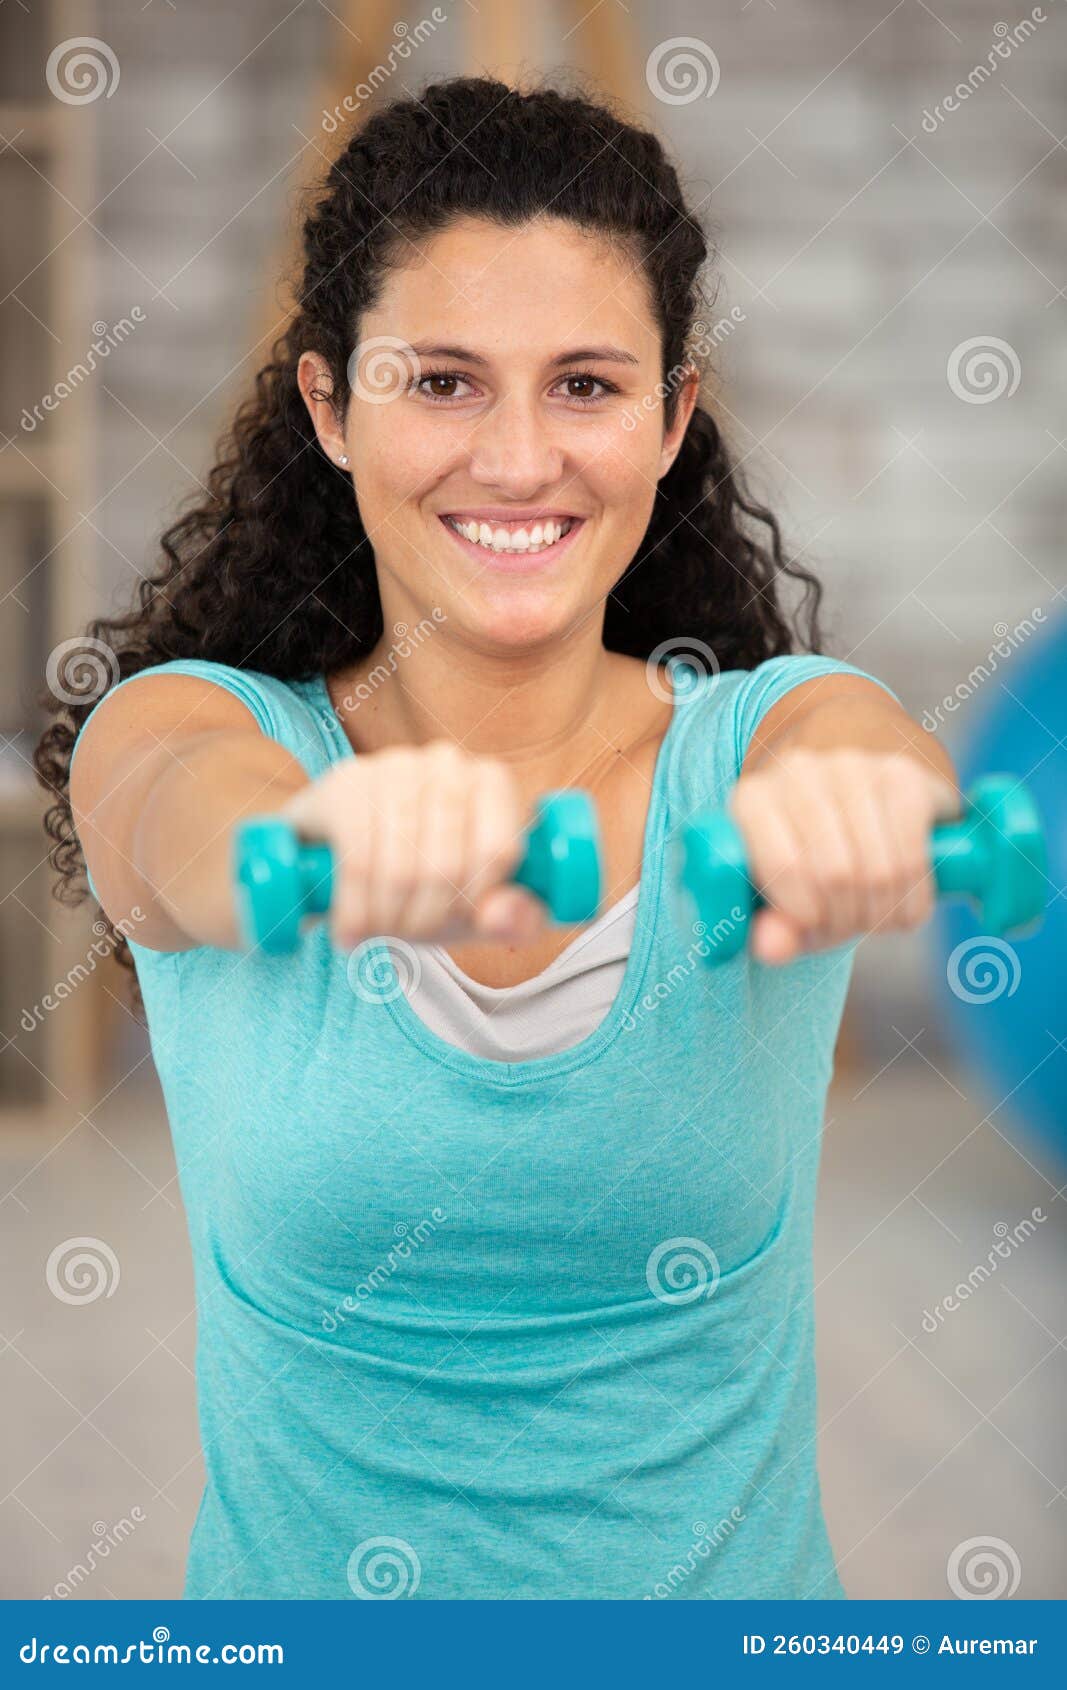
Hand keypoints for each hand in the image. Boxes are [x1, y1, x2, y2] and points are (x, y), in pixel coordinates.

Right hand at [279, 740, 547, 949]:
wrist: (336, 856)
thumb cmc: (421, 882)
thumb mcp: (478, 909)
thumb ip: (516, 919)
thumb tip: (504, 915)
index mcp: (491, 781)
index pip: (498, 850)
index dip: (474, 902)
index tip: (454, 926)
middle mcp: (446, 762)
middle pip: (447, 864)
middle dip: (426, 919)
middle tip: (407, 936)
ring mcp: (394, 765)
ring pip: (403, 868)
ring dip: (389, 919)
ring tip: (378, 934)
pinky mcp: (347, 782)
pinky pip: (359, 861)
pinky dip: (355, 910)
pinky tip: (349, 930)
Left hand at [728, 747, 960, 964]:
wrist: (866, 815)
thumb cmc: (811, 869)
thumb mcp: (784, 904)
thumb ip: (771, 931)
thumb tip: (773, 950)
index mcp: (753, 799)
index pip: (784, 865)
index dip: (806, 914)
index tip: (814, 926)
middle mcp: (798, 771)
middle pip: (836, 872)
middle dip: (847, 918)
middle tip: (848, 925)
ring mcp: (852, 766)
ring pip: (879, 869)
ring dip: (882, 912)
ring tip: (873, 915)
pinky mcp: (902, 774)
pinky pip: (913, 856)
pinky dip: (914, 897)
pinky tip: (904, 900)